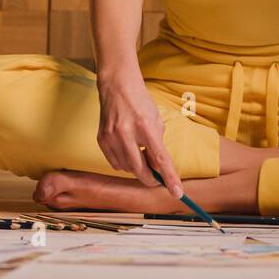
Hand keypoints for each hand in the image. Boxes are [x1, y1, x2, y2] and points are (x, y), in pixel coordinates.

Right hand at [95, 65, 184, 198]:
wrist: (117, 86)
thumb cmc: (140, 102)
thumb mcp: (156, 120)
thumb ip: (158, 145)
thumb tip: (159, 169)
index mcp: (145, 126)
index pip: (160, 159)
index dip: (169, 178)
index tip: (177, 192)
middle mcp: (126, 133)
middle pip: (140, 170)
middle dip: (150, 178)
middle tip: (157, 179)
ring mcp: (111, 137)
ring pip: (127, 169)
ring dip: (137, 168)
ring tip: (140, 153)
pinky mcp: (101, 140)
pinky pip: (115, 164)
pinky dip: (124, 163)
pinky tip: (128, 151)